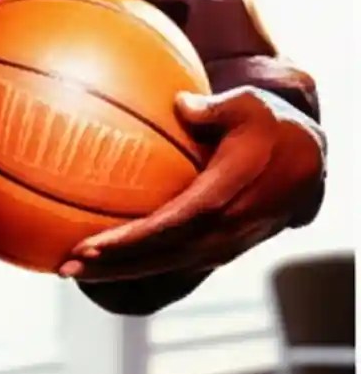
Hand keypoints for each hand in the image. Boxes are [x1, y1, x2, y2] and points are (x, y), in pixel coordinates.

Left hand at [59, 86, 324, 281]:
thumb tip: (179, 102)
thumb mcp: (248, 108)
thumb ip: (212, 108)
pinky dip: (135, 263)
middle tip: (65, 266)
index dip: (130, 241)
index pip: (170, 227)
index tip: (90, 245)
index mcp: (224, 198)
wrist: (308, 163)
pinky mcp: (218, 248)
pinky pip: (172, 260)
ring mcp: (221, 245)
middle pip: (158, 257)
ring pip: (162, 265)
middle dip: (111, 266)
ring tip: (71, 269)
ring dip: (117, 270)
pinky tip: (99, 260)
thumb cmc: (270, 127)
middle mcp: (221, 231)